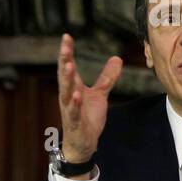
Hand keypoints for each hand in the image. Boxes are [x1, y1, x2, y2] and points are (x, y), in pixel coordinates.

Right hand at [56, 33, 121, 163]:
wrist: (83, 143)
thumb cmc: (87, 117)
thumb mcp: (99, 95)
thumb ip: (106, 77)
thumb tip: (117, 58)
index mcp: (73, 87)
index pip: (68, 66)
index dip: (67, 52)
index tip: (66, 36)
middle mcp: (68, 96)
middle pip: (65, 75)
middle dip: (64, 60)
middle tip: (65, 46)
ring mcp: (70, 109)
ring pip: (66, 92)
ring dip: (67, 79)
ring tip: (69, 65)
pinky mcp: (74, 122)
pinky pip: (73, 112)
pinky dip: (74, 104)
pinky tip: (76, 95)